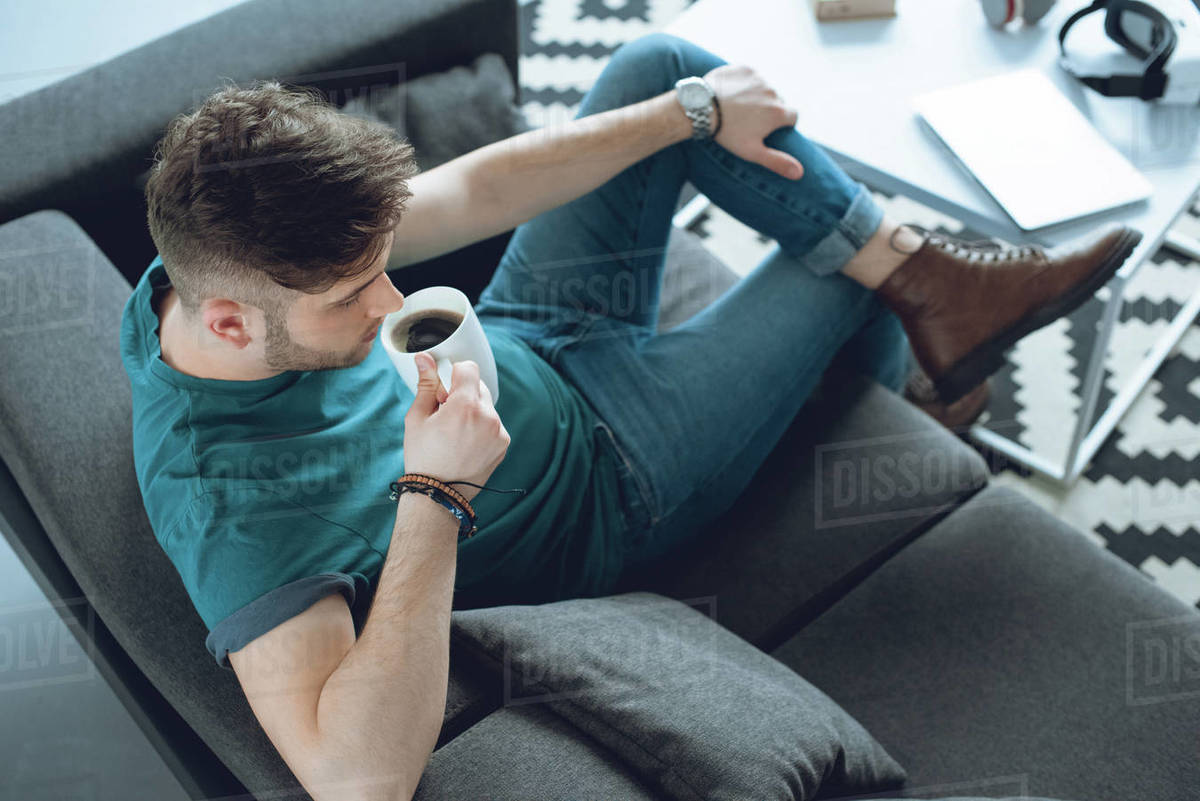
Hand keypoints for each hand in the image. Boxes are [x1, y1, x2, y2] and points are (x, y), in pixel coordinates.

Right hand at [403, 352, 510, 503]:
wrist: (438, 494)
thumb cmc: (423, 456)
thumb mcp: (418, 418)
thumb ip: (426, 384)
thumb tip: (424, 358)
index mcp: (465, 405)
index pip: (468, 368)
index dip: (453, 374)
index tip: (444, 388)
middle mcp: (488, 416)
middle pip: (478, 386)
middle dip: (462, 393)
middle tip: (445, 413)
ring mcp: (498, 431)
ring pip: (486, 405)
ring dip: (473, 410)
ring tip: (455, 432)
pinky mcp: (503, 443)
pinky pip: (493, 424)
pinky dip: (481, 426)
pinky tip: (465, 442)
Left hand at [702, 64, 803, 179]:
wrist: (701, 109)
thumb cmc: (727, 134)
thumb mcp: (752, 152)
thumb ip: (778, 162)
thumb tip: (800, 173)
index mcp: (779, 112)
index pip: (792, 116)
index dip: (782, 124)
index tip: (767, 129)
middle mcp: (773, 92)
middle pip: (778, 101)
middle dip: (768, 110)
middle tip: (748, 120)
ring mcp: (759, 78)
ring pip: (764, 88)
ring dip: (757, 96)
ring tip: (738, 108)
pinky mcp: (745, 68)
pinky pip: (751, 76)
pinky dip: (745, 83)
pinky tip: (732, 94)